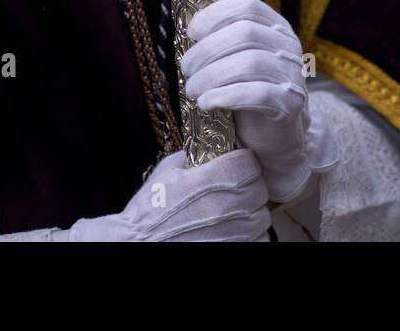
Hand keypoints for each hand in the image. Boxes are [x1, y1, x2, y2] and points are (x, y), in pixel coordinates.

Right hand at [66, 148, 270, 241]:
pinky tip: (229, 233)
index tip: (235, 166)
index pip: (250, 162)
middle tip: (231, 192)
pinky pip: (257, 240)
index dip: (242, 162)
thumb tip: (205, 149)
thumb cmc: (148, 213)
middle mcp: (227, 206)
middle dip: (247, 188)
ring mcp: (234, 233)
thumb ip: (190, 157)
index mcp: (212, 179)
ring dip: (249, 214)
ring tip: (229, 215)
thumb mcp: (166, 173)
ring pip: (261, 217)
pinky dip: (248, 237)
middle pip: (260, 189)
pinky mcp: (234, 250)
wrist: (138, 245)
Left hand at [182, 0, 325, 202]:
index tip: (191, 32)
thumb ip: (235, 12)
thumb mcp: (240, 47)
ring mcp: (292, 74)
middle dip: (207, 50)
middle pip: (245, 33)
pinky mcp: (290, 104)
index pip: (246, 6)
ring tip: (192, 90)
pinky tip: (207, 103)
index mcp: (275, 26)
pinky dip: (227, 96)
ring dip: (212, 76)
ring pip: (250, 63)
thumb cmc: (249, 86)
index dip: (214, 15)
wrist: (274, 136)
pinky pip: (259, 94)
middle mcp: (288, 46)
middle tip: (185, 68)